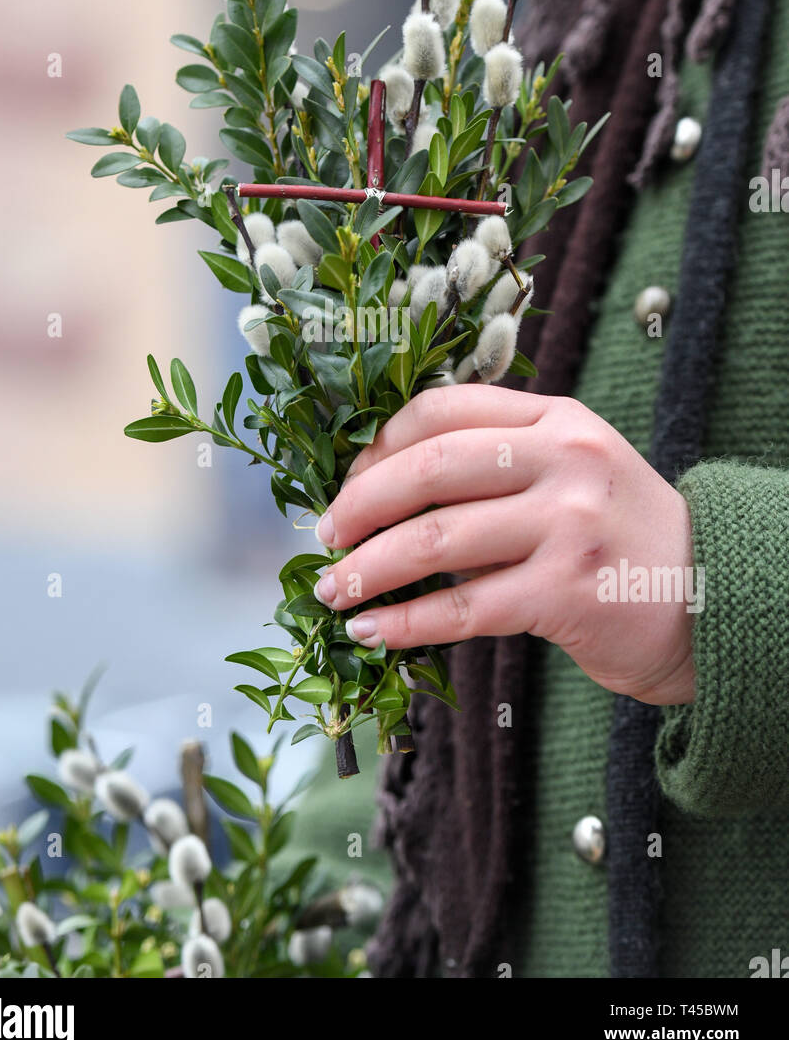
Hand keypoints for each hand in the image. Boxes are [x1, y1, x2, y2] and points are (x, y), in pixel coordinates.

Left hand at [314, 386, 696, 704]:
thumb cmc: (620, 539)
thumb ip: (497, 469)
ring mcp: (568, 525)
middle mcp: (563, 460)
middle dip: (359, 503)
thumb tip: (381, 493)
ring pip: (436, 539)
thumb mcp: (571, 474)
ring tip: (334, 591)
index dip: (378, 444)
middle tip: (325, 537)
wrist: (714, 602)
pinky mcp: (568, 593)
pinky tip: (372, 630)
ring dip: (369, 569)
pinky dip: (406, 621)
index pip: (443, 409)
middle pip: (430, 466)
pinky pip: (464, 607)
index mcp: (557, 419)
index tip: (344, 482)